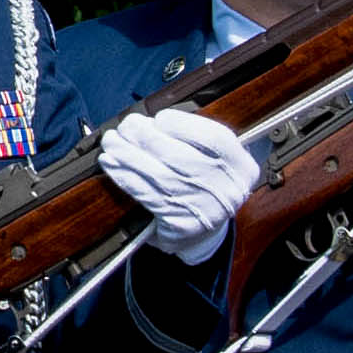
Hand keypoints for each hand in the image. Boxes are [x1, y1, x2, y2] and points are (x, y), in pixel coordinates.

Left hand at [103, 108, 264, 264]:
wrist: (204, 234)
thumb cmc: (204, 186)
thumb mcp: (214, 160)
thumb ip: (193, 138)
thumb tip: (150, 121)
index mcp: (241, 167)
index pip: (215, 139)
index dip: (182, 124)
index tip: (159, 118)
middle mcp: (227, 190)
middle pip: (181, 157)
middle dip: (146, 136)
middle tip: (126, 125)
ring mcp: (204, 210)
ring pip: (160, 175)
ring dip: (129, 155)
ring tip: (112, 141)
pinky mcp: (179, 224)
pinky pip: (147, 195)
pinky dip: (125, 176)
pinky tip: (111, 164)